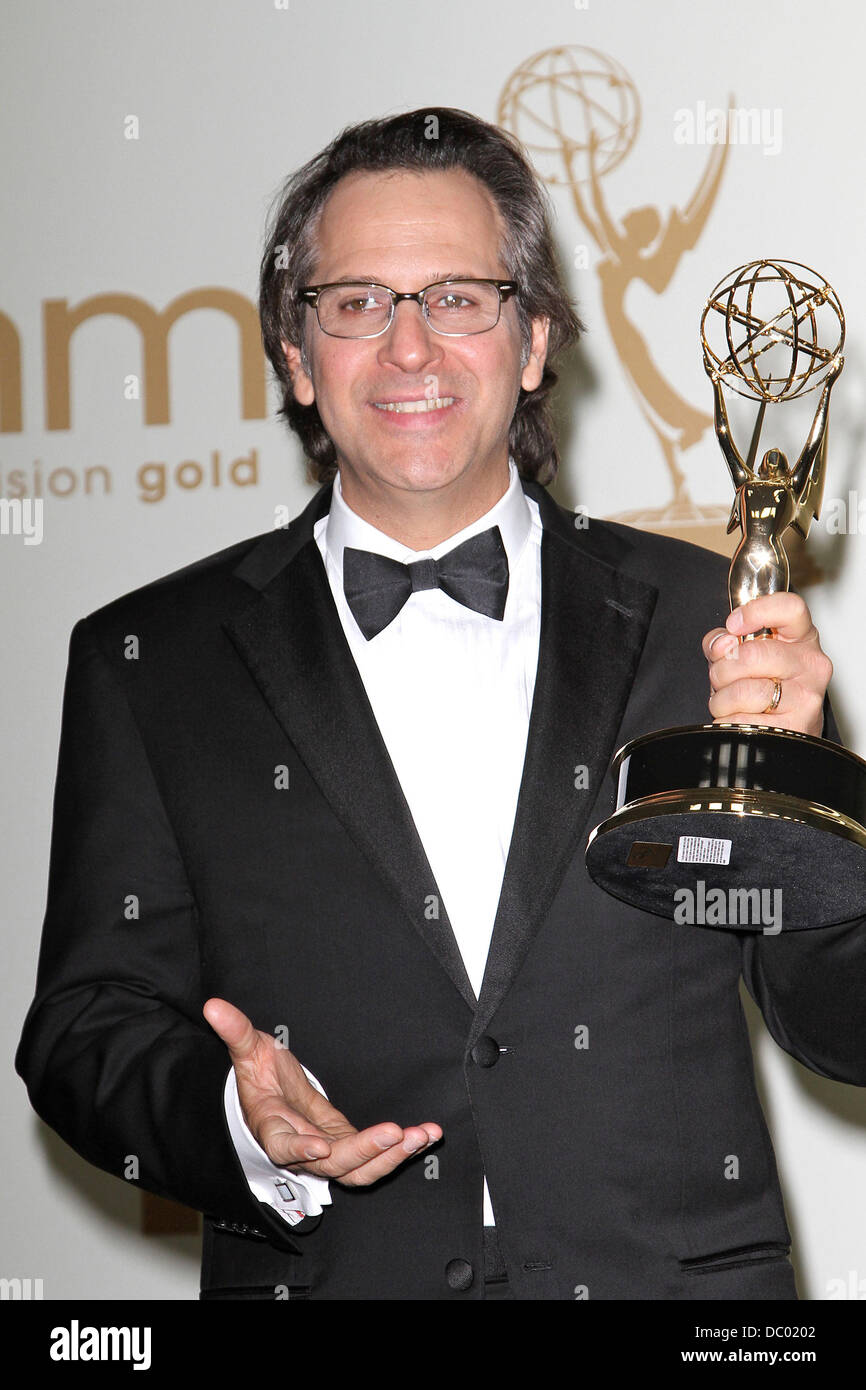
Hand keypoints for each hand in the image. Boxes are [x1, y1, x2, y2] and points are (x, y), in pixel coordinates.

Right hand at [203, 998, 440, 1186]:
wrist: (271, 1098)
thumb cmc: (258, 1076)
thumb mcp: (247, 1050)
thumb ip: (235, 1031)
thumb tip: (213, 1005)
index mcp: (273, 1126)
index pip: (283, 1145)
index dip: (300, 1149)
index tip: (319, 1147)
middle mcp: (302, 1147)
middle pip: (333, 1164)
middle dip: (365, 1151)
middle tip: (394, 1133)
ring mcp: (328, 1152)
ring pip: (359, 1170)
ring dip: (392, 1157)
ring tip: (421, 1137)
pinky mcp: (348, 1147)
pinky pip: (376, 1157)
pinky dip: (401, 1148)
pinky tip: (426, 1135)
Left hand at [703, 592, 831, 736]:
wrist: (788, 730)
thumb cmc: (766, 686)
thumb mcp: (746, 653)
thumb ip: (725, 641)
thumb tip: (721, 644)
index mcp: (801, 637)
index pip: (790, 608)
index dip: (756, 612)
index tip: (733, 624)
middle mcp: (810, 665)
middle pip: (753, 655)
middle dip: (723, 669)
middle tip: (723, 677)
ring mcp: (806, 697)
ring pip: (744, 692)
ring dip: (722, 700)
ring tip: (730, 702)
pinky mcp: (795, 726)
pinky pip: (742, 721)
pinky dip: (728, 721)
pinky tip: (739, 718)